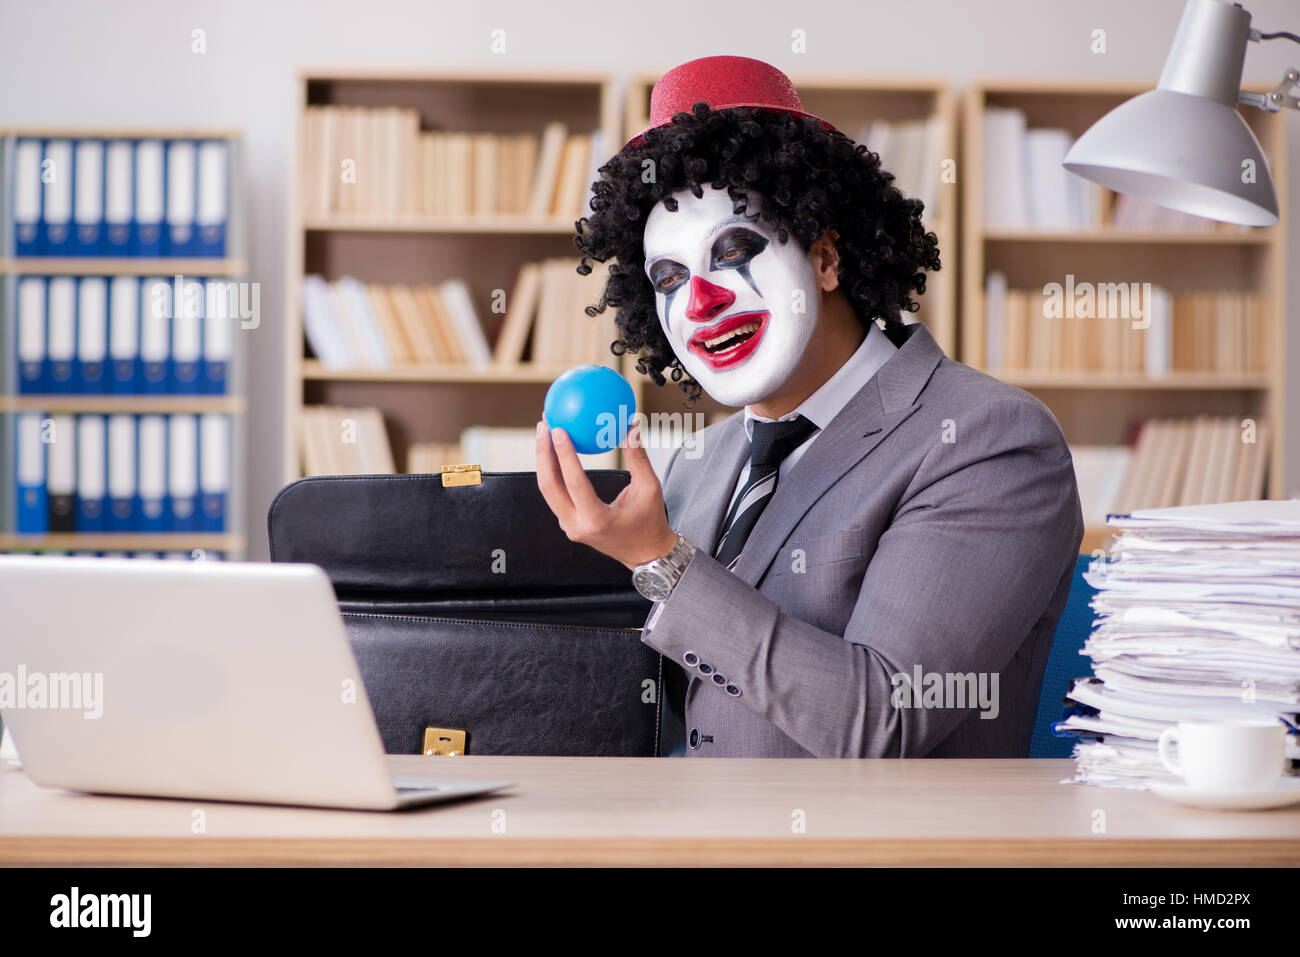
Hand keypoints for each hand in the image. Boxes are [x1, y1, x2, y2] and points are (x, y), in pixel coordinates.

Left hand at [535, 419, 677, 569]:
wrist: (645, 554)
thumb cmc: (651, 521)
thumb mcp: (650, 488)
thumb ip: (638, 457)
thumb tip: (632, 425)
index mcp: (596, 519)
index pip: (574, 482)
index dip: (563, 454)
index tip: (558, 429)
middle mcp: (576, 525)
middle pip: (549, 486)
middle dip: (543, 453)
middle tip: (545, 424)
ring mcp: (569, 526)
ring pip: (548, 490)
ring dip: (544, 460)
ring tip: (545, 430)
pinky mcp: (568, 523)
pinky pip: (556, 494)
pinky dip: (553, 471)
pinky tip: (554, 449)